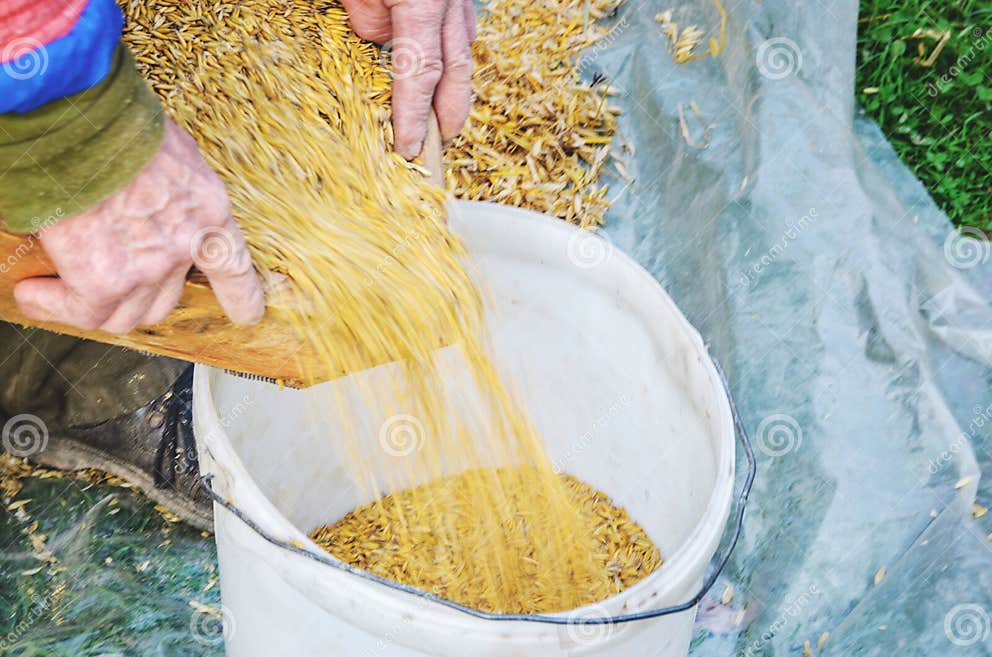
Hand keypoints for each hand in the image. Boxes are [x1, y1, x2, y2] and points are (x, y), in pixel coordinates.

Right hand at [14, 119, 264, 333]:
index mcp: (209, 212)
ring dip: (93, 305)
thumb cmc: (118, 123)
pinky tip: (35, 292)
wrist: (80, 124)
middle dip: (135, 297)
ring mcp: (148, 268)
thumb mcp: (172, 152)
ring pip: (125, 315)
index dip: (241, 298)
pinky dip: (54, 305)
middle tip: (106, 282)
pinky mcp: (105, 280)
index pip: (233, 267)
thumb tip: (151, 196)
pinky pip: (84, 312)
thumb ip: (173, 187)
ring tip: (61, 289)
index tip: (246, 315)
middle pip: (166, 300)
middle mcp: (184, 246)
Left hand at [342, 0, 475, 156]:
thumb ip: (365, 23)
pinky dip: (450, 62)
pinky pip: (459, 34)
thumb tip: (377, 55)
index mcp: (422, 4)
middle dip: (448, 117)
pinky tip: (441, 80)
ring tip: (438, 123)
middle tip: (434, 147)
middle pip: (456, 73)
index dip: (416, 117)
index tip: (408, 149)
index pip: (422, 73)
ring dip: (452, 93)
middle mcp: (448, 4)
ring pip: (463, 55)